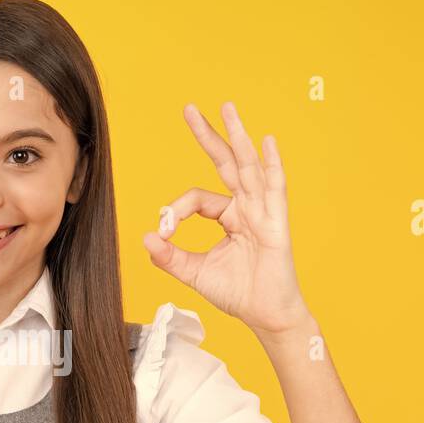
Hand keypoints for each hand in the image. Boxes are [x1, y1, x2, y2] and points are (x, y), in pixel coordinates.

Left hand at [144, 101, 313, 337]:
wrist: (264, 315)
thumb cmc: (236, 292)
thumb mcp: (194, 272)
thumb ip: (169, 256)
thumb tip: (147, 236)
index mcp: (228, 216)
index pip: (197, 198)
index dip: (176, 210)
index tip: (165, 230)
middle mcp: (246, 206)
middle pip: (225, 163)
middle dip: (207, 135)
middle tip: (189, 109)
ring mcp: (262, 211)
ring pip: (247, 166)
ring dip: (237, 136)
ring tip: (227, 108)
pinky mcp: (276, 222)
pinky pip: (274, 188)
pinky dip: (272, 164)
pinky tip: (266, 141)